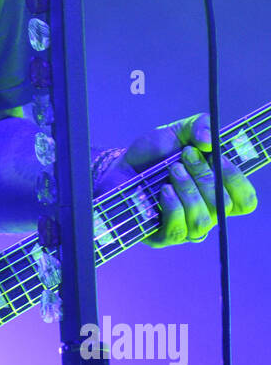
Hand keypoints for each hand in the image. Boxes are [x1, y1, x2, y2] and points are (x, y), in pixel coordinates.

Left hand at [96, 112, 257, 246]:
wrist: (120, 167)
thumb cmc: (154, 154)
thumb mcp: (178, 132)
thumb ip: (198, 126)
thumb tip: (209, 141)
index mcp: (218, 192)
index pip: (244, 201)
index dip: (236, 180)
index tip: (218, 157)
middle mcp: (207, 213)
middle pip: (223, 207)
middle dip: (205, 176)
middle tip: (186, 156)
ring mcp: (186, 227)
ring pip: (202, 220)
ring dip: (188, 190)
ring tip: (172, 170)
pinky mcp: (162, 237)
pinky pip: (178, 230)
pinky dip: (173, 206)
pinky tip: (163, 190)